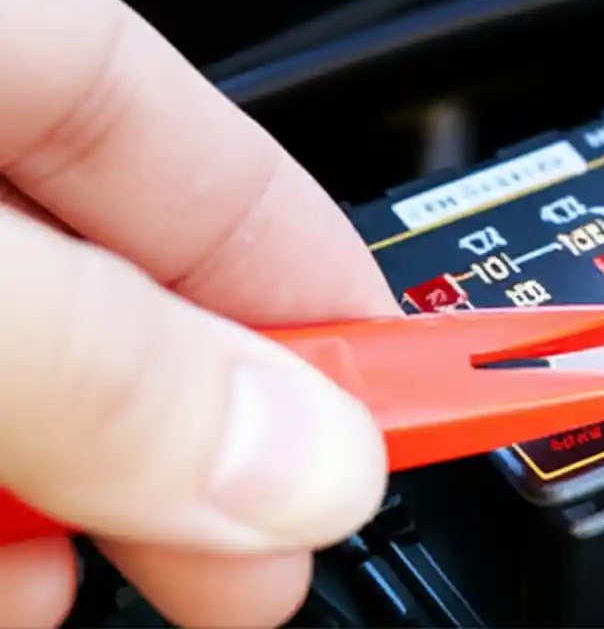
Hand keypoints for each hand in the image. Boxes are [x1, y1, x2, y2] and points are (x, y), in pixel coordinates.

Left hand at [0, 0, 397, 626]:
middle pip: (124, 286)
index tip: (415, 421)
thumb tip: (301, 465)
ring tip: (74, 589)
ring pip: (19, 362)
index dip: (335, 304)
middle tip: (262, 556)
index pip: (224, 165)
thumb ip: (102, 364)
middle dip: (198, 439)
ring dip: (69, 491)